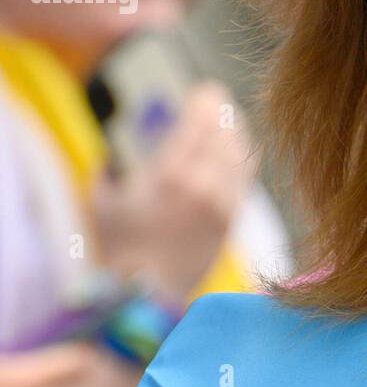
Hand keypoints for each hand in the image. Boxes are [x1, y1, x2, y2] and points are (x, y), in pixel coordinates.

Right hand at [90, 82, 253, 305]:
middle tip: (218, 102)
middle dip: (222, 113)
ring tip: (229, 123)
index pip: (200, 121)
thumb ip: (109, 170)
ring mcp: (222, 203)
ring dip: (235, 133)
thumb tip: (114, 155)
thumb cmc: (117, 250)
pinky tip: (238, 152)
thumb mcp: (101, 203)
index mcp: (169, 173)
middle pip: (225, 132)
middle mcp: (202, 183)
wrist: (147, 296)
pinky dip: (242, 159)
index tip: (206, 90)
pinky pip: (244, 178)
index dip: (207, 100)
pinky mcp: (231, 220)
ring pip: (240, 153)